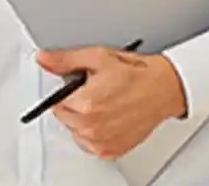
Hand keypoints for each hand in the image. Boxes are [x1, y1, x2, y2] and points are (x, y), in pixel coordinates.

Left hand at [35, 47, 187, 159]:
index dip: (66, 91)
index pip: (55, 102)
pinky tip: (108, 118)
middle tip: (94, 92)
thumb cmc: (136, 74)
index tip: (79, 87)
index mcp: (86, 104)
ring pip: (75, 131)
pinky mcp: (111, 151)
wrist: (164, 89)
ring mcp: (102, 142)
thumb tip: (44, 59)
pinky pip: (89, 144)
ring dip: (83, 119)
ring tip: (104, 104)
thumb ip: (65, 60)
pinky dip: (94, 133)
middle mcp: (92, 127)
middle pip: (64, 117)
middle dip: (74, 104)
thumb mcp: (97, 57)